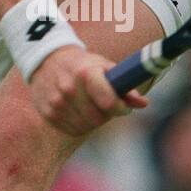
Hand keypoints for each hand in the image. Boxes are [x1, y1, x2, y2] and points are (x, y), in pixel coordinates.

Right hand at [28, 45, 148, 136]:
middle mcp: (69, 89)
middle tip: (107, 105)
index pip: (108, 102)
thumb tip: (144, 103)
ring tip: (92, 105)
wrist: (47, 61)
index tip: (123, 107)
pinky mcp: (49, 114)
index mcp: (85, 73)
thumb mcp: (104, 67)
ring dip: (94, 120)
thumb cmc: (83, 65)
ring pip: (87, 126)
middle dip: (107, 114)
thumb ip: (125, 85)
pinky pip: (73, 130)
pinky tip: (79, 111)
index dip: (120, 108)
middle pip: (98, 118)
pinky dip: (81, 124)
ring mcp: (57, 103)